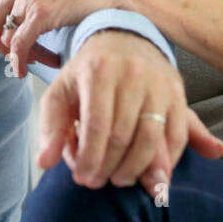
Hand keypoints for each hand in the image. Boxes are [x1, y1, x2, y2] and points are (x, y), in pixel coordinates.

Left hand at [0, 0, 137, 76]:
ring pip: (5, 38)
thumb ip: (29, 2)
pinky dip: (20, 61)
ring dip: (20, 56)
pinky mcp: (41, 10)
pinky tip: (27, 71)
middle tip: (19, 63)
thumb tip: (10, 30)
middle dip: (0, 49)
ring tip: (43, 61)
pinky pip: (18, 45)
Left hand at [37, 29, 222, 199]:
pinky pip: (176, 135)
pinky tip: (149, 172)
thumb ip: (50, 127)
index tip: (83, 178)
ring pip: (152, 138)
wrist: (124, 40)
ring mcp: (158, 83)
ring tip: (120, 179)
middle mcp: (132, 73)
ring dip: (136, 169)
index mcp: (98, 70)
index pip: (96, 125)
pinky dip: (165, 161)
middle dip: (109, 167)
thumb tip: (44, 162)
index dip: (90, 158)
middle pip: (123, 135)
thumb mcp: (60, 92)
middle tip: (98, 181)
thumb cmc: (88, 73)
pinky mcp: (178, 92)